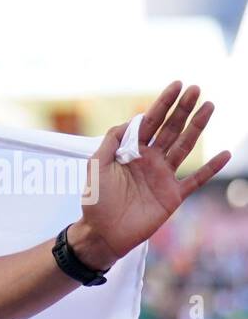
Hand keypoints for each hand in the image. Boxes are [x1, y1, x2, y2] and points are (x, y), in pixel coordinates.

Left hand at [72, 81, 230, 269]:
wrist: (101, 233)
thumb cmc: (95, 201)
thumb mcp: (96, 166)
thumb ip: (110, 143)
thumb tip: (130, 121)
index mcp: (132, 152)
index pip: (150, 122)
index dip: (163, 104)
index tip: (177, 85)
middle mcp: (150, 160)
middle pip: (170, 129)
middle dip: (183, 109)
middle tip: (196, 89)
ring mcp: (163, 177)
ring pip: (185, 146)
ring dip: (197, 127)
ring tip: (209, 106)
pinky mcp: (173, 196)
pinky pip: (196, 180)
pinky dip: (210, 168)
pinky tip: (224, 154)